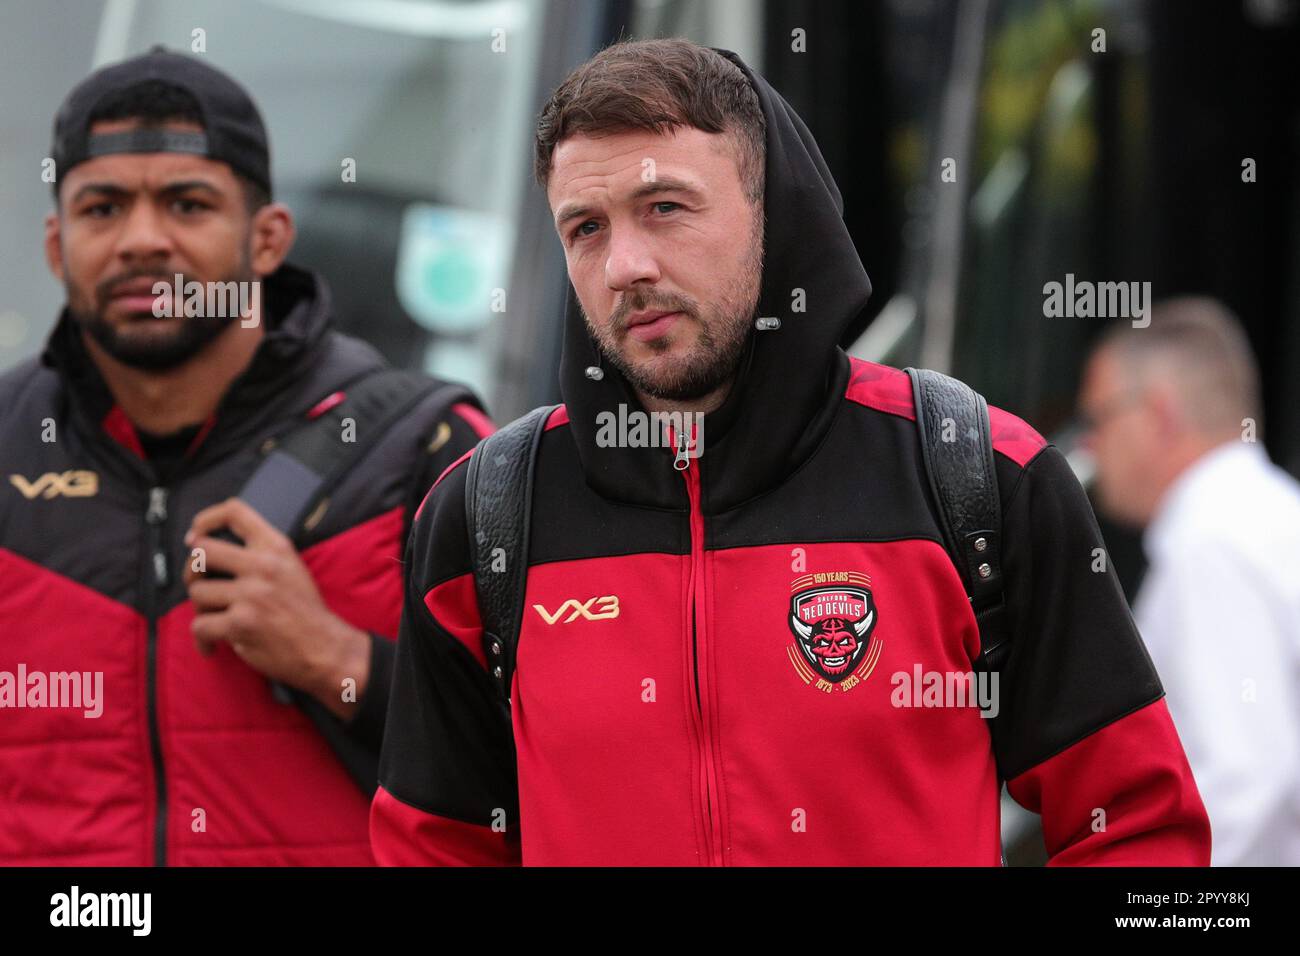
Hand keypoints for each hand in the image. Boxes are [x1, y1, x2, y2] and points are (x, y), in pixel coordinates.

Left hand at [183, 497, 370, 718]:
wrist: (325, 647)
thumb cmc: (305, 611)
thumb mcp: (292, 567)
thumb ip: (261, 554)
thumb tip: (213, 551)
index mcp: (276, 547)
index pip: (234, 512)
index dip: (206, 520)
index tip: (195, 535)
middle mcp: (263, 565)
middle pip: (202, 551)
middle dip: (192, 570)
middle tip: (199, 584)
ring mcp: (251, 594)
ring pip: (197, 592)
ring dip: (202, 609)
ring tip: (216, 619)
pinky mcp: (241, 623)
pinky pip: (200, 626)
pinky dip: (203, 639)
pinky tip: (213, 644)